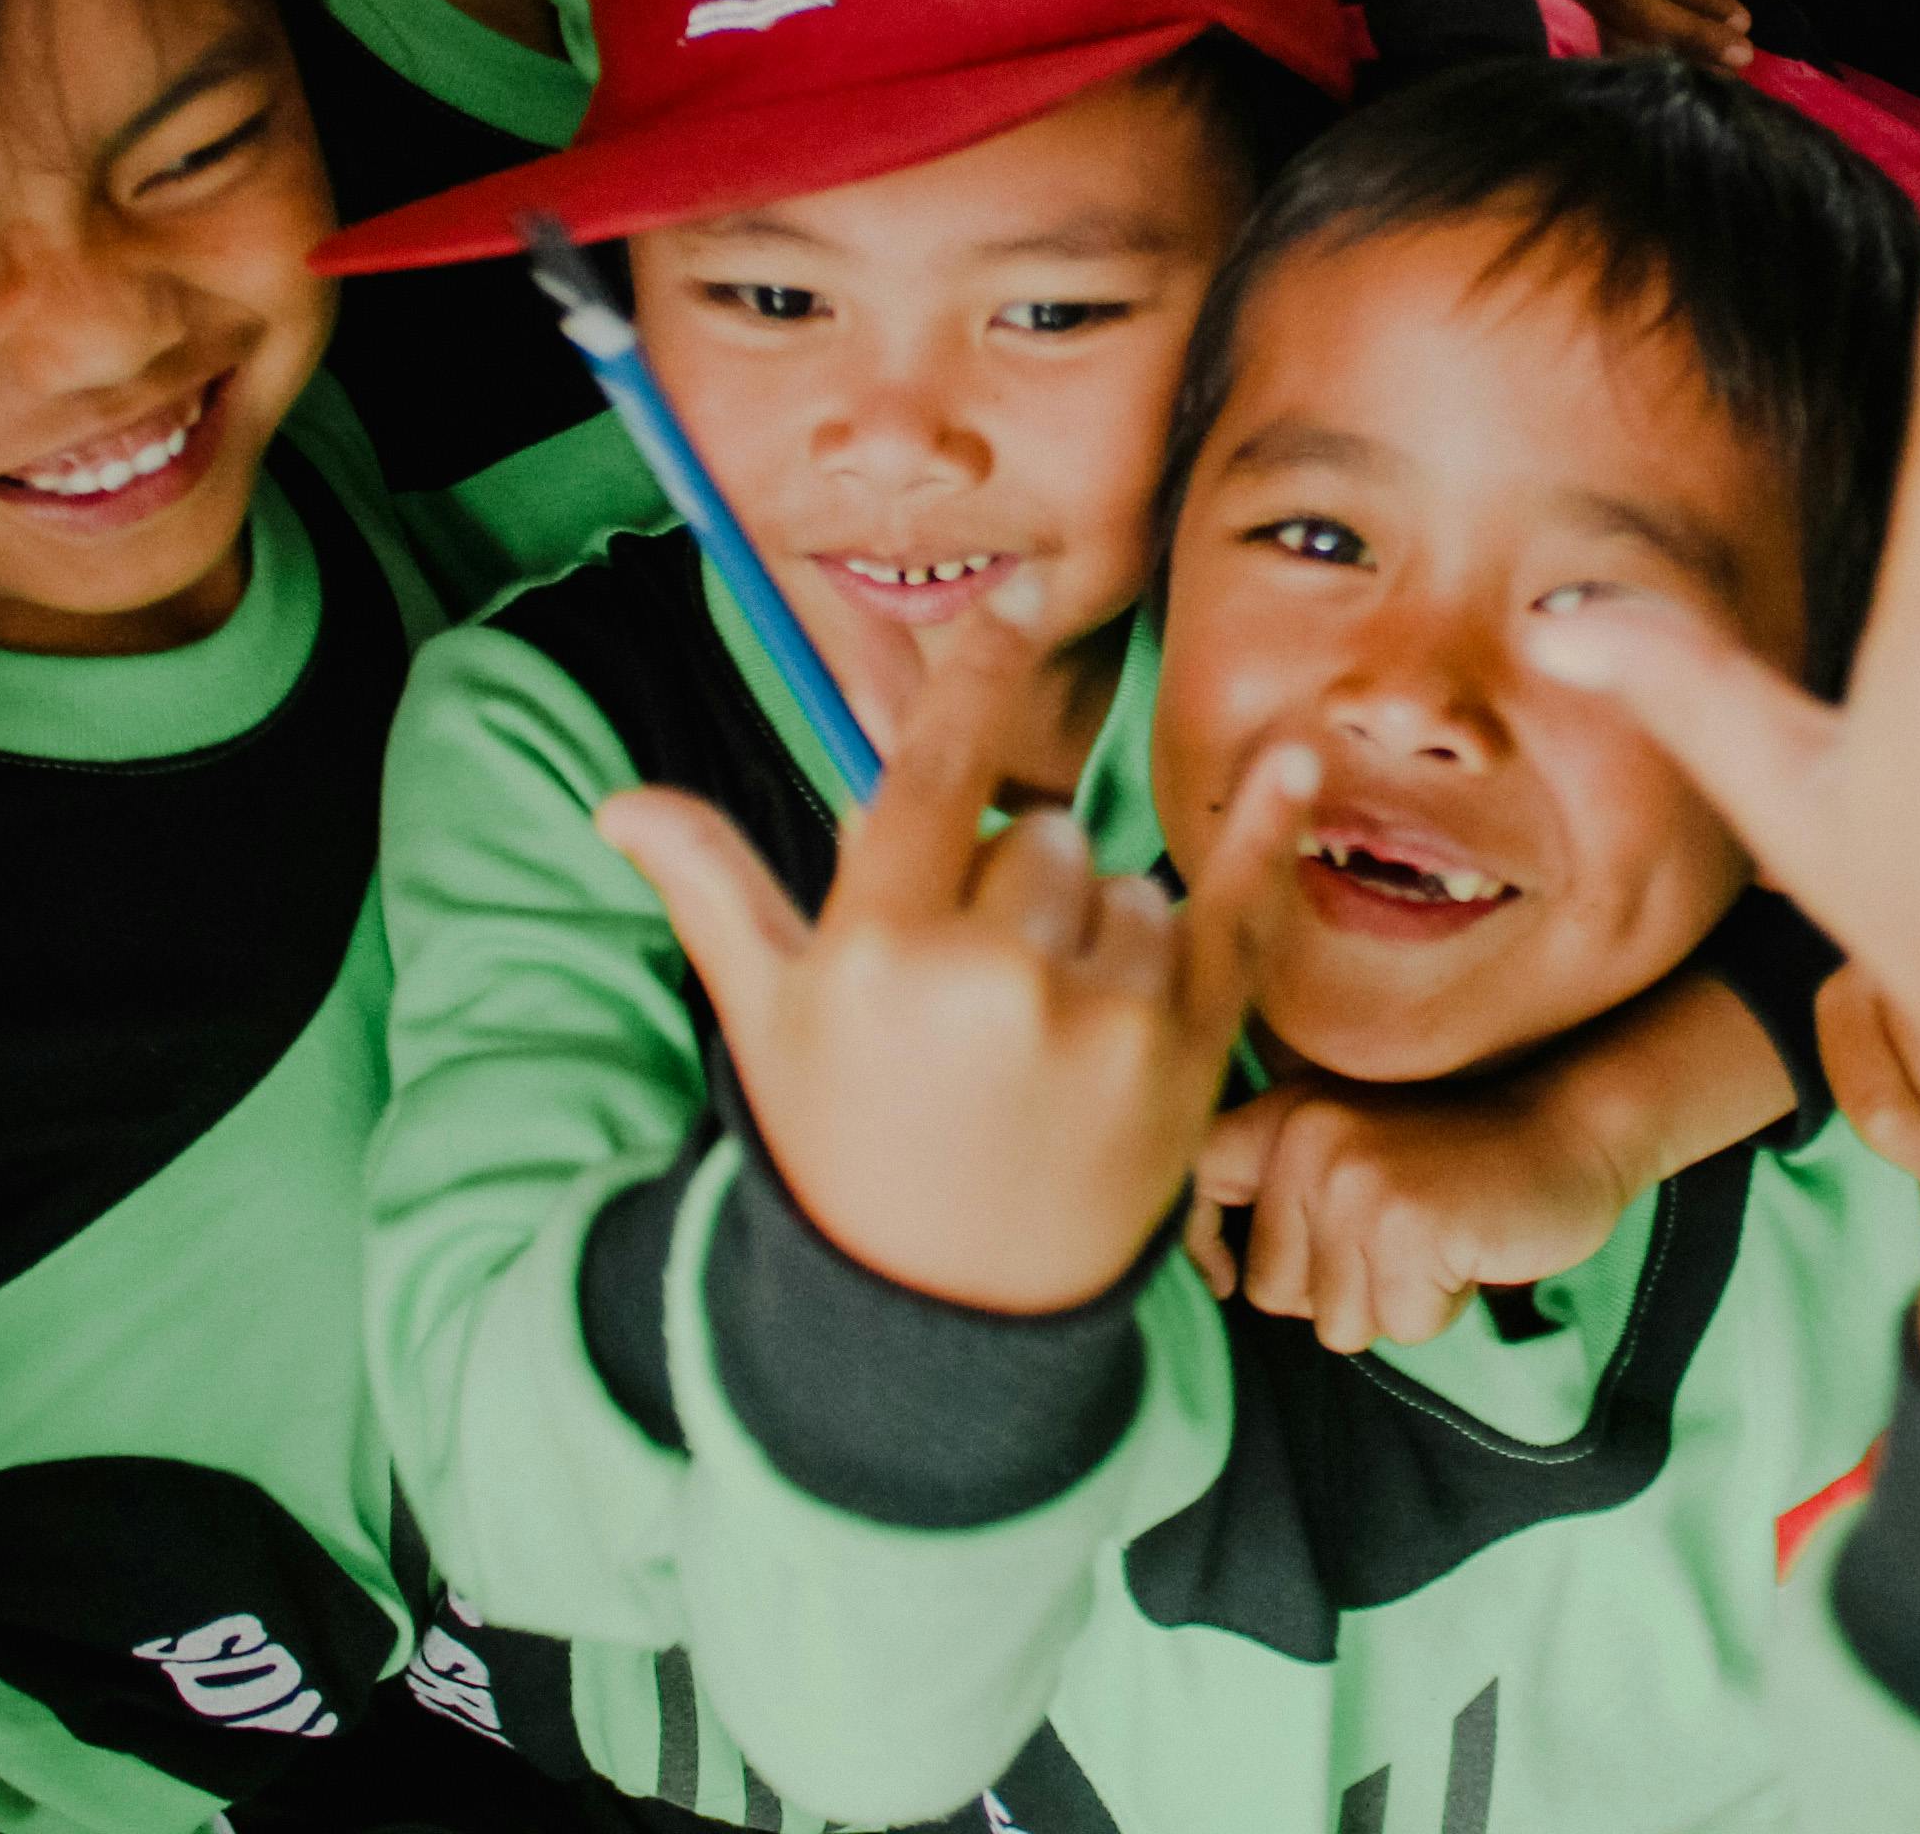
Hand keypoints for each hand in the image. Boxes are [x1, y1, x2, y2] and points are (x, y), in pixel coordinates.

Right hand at [600, 632, 1322, 1318]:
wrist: (946, 1318)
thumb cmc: (846, 1150)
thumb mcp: (771, 1023)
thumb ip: (714, 890)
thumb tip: (618, 800)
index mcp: (882, 954)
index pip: (938, 772)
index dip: (976, 675)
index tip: (1012, 602)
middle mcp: (998, 981)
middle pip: (1039, 836)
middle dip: (1016, 883)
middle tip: (977, 992)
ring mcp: (1106, 1020)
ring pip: (1124, 883)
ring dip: (1096, 928)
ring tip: (1043, 1035)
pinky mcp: (1189, 1058)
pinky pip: (1235, 914)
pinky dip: (1269, 837)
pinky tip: (1301, 758)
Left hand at [1183, 964, 1794, 1347]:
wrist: (1572, 1125)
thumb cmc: (1466, 1154)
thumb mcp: (1359, 1144)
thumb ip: (1293, 1188)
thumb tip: (1230, 1278)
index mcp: (1289, 1114)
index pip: (1201, 1180)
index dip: (1206, 1245)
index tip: (1230, 1278)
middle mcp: (1309, 1139)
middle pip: (1274, 1290)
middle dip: (1340, 1291)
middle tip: (1405, 1237)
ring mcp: (1355, 1180)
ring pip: (1338, 1321)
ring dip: (1395, 1302)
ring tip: (1438, 1239)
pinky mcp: (1407, 1225)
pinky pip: (1403, 1324)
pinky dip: (1441, 1306)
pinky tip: (1468, 1250)